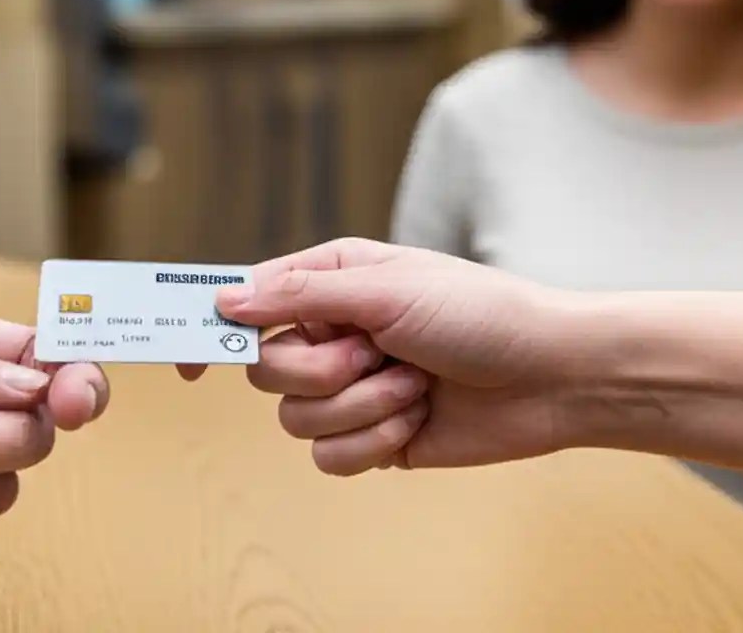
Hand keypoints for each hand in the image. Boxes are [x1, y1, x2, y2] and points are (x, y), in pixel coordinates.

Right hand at [185, 238, 593, 476]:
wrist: (552, 378)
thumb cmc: (483, 314)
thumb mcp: (389, 287)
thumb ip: (301, 294)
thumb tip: (225, 301)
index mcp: (332, 285)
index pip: (250, 303)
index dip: (215, 327)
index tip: (191, 358)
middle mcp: (334, 335)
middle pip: (265, 370)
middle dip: (320, 370)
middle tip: (372, 352)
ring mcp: (351, 390)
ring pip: (294, 419)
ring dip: (360, 406)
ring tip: (413, 386)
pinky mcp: (371, 438)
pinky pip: (328, 457)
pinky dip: (373, 441)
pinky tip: (416, 418)